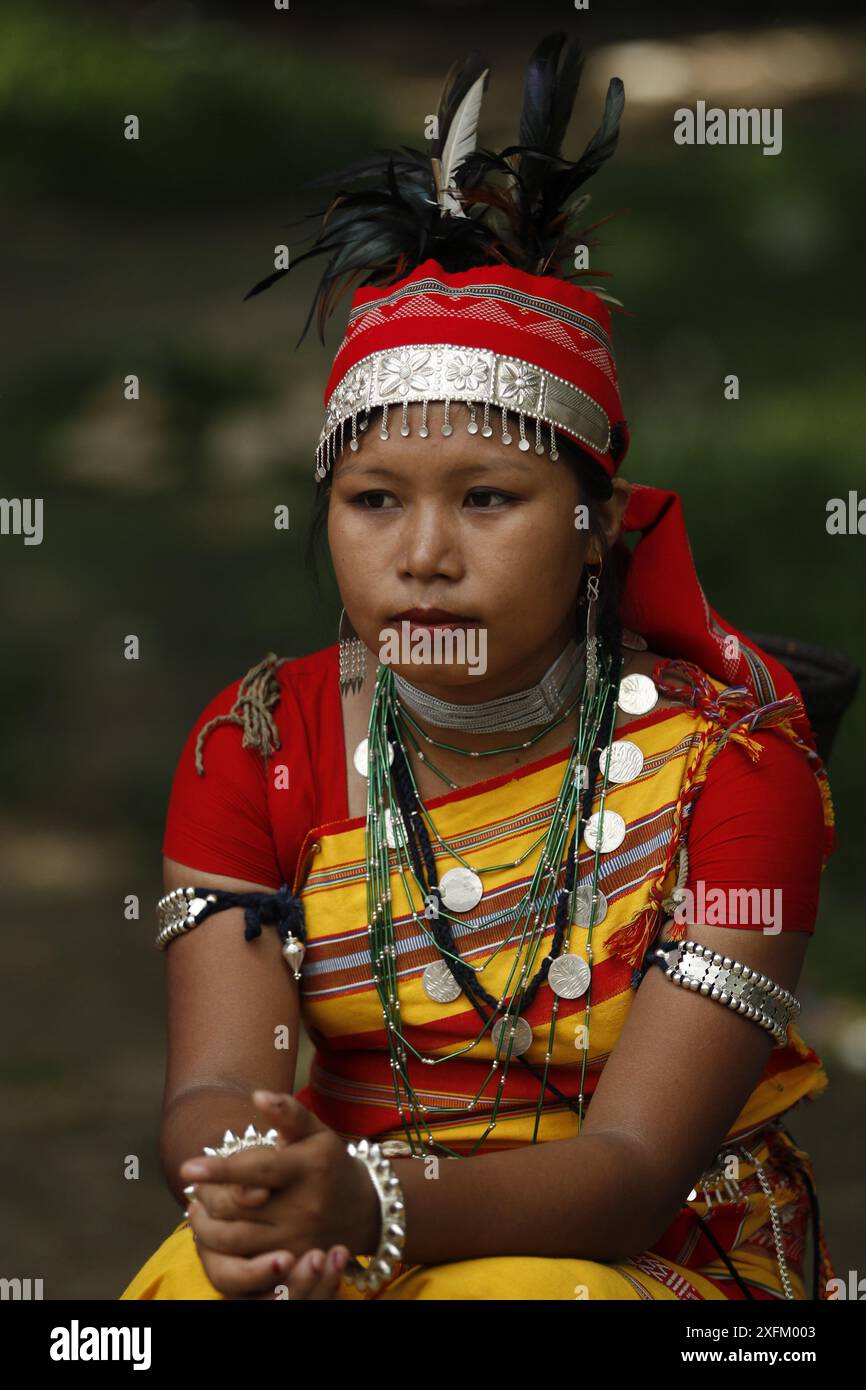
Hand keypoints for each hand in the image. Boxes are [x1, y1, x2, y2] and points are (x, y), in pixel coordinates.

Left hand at [180, 1090, 378, 1298]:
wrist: (363, 1211)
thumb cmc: (328, 1163)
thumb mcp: (315, 1132)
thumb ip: (287, 1113)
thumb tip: (257, 1096)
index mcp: (308, 1167)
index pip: (258, 1170)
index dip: (221, 1169)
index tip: (187, 1168)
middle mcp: (302, 1207)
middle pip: (236, 1207)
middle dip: (207, 1194)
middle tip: (196, 1183)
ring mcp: (296, 1241)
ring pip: (233, 1241)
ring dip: (205, 1225)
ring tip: (198, 1208)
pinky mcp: (290, 1266)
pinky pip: (242, 1267)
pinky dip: (218, 1251)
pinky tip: (212, 1233)